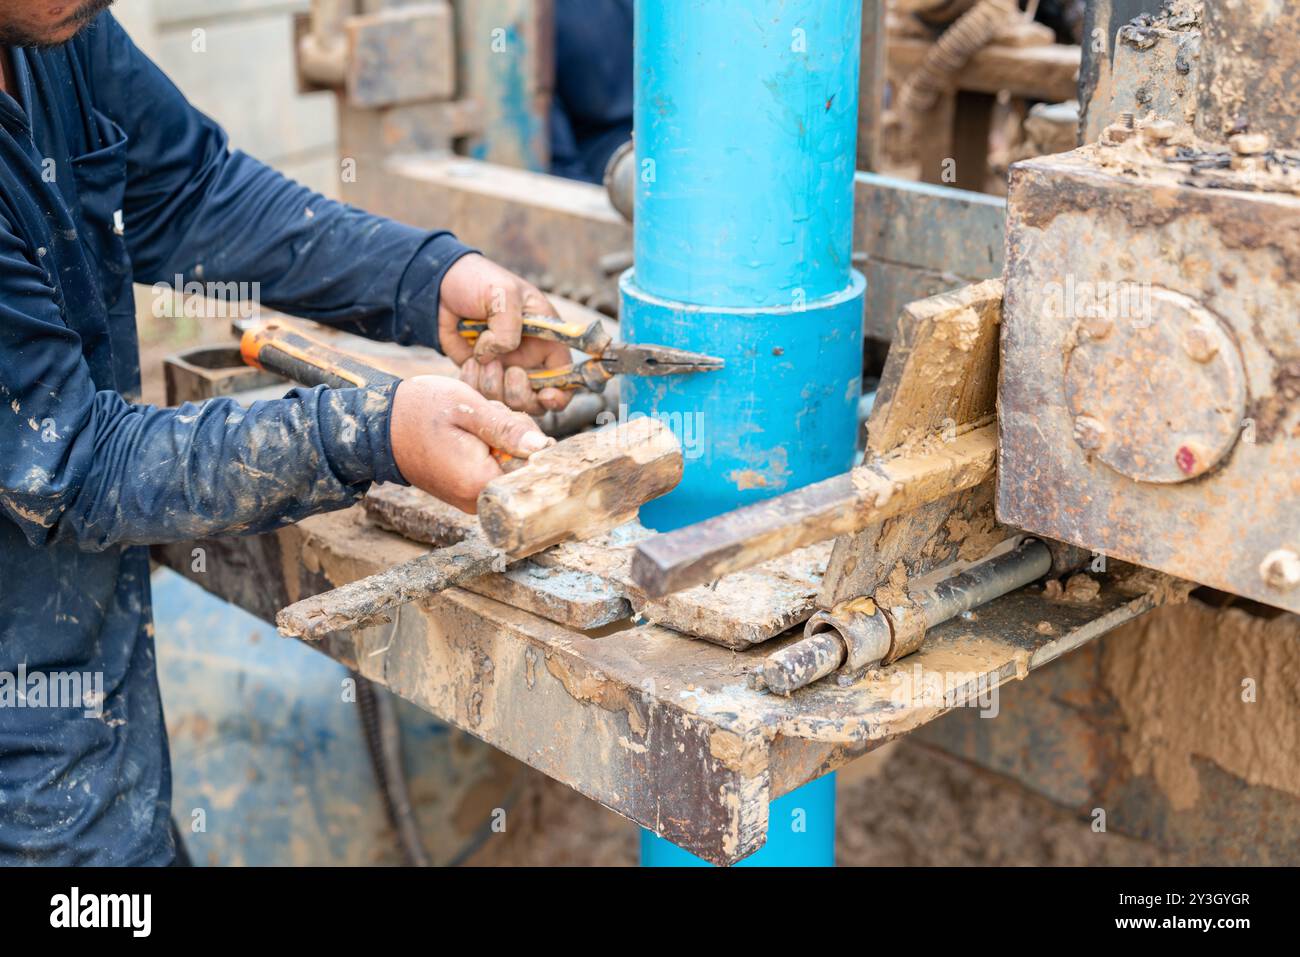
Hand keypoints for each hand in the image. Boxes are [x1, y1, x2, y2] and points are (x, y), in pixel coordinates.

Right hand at [389, 375, 551, 512]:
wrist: (381, 425)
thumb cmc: (420, 410)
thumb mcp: (468, 408)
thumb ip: (507, 429)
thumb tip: (543, 446)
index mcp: (480, 482)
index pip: (533, 470)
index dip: (531, 441)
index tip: (510, 423)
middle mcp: (478, 500)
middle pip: (523, 469)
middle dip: (514, 440)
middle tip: (485, 419)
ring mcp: (472, 500)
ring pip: (509, 468)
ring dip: (501, 444)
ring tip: (472, 427)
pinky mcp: (468, 493)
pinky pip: (494, 472)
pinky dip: (490, 451)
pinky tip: (471, 437)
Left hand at [438, 253, 572, 414]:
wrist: (441, 285)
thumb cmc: (482, 281)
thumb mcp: (503, 293)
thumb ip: (509, 327)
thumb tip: (500, 355)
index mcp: (546, 342)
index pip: (564, 379)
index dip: (561, 396)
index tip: (547, 396)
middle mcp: (527, 362)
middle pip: (535, 402)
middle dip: (521, 394)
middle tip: (510, 371)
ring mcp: (502, 371)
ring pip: (505, 402)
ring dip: (492, 384)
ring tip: (481, 357)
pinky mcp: (478, 376)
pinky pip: (478, 396)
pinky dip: (473, 383)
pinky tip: (469, 361)